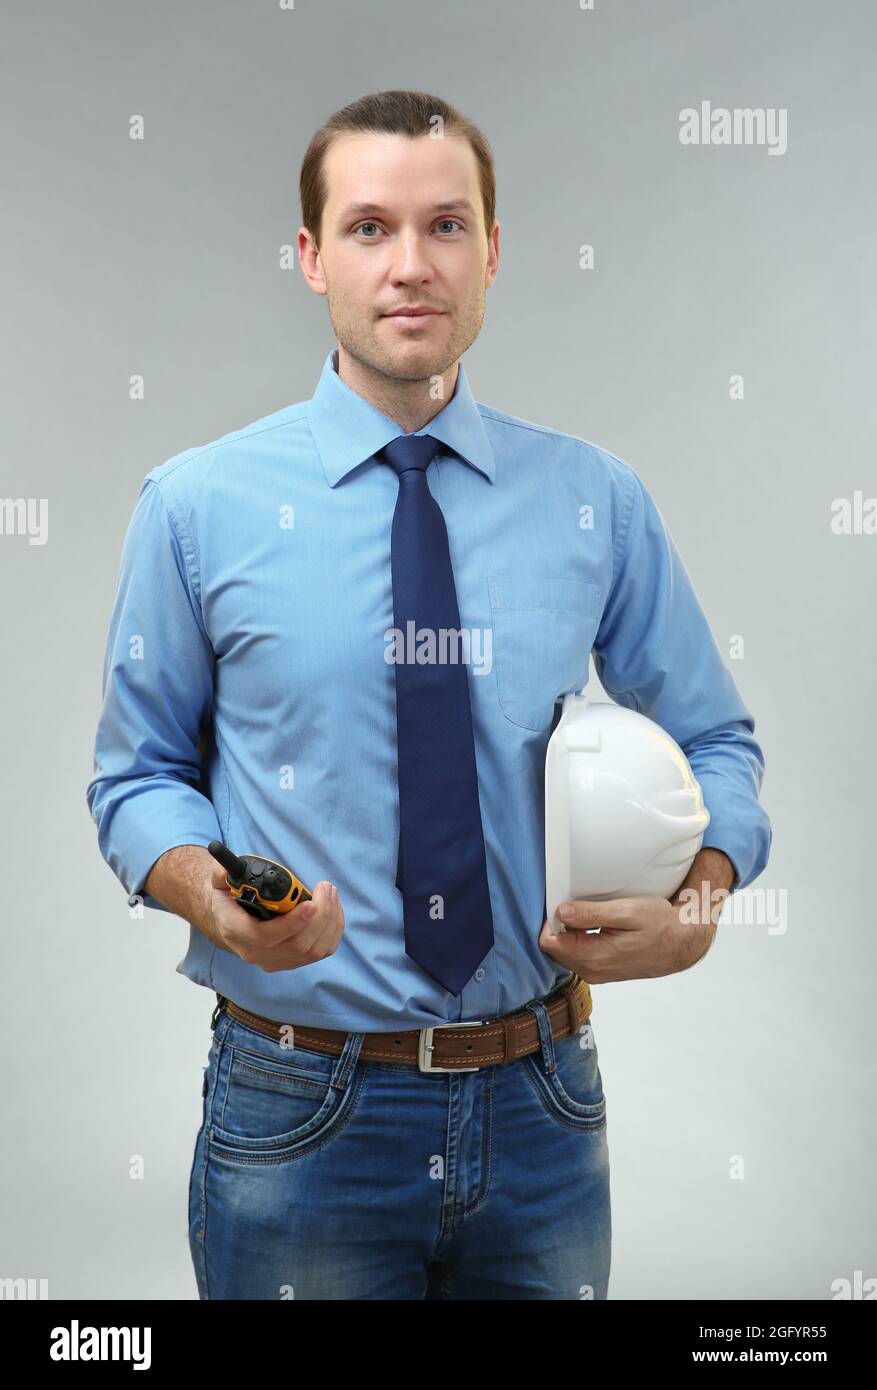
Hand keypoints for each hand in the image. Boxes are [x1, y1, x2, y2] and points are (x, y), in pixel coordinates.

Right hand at [205, 863, 344, 972]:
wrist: (232, 920)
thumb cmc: (230, 898)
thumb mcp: (219, 882)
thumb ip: (222, 873)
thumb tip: (227, 867)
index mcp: (235, 931)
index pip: (265, 937)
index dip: (291, 923)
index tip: (310, 903)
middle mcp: (255, 952)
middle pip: (298, 945)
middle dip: (320, 915)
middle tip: (326, 888)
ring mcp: (275, 960)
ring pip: (314, 950)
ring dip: (330, 920)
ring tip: (330, 893)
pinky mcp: (292, 961)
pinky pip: (321, 951)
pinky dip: (333, 929)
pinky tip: (332, 908)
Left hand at [538, 895, 716, 983]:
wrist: (683, 944)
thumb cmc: (661, 924)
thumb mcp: (628, 911)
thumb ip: (593, 914)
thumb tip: (561, 912)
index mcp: (594, 957)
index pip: (549, 942)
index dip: (551, 919)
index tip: (563, 903)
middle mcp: (592, 971)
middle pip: (554, 948)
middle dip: (559, 926)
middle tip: (577, 906)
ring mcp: (597, 973)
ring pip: (565, 952)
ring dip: (569, 932)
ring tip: (588, 914)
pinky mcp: (602, 971)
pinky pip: (577, 955)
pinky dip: (579, 939)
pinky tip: (594, 925)